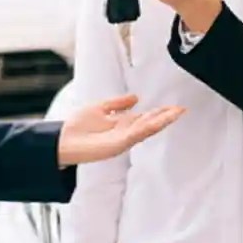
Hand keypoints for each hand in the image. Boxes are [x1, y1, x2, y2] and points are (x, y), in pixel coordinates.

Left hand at [57, 94, 184, 165]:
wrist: (61, 140)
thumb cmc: (77, 127)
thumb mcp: (100, 108)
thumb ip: (118, 103)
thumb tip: (135, 97)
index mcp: (122, 123)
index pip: (145, 117)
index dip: (159, 111)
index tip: (174, 106)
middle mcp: (125, 132)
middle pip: (150, 123)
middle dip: (165, 116)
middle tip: (181, 109)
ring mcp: (122, 139)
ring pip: (147, 129)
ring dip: (161, 121)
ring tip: (176, 113)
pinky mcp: (117, 145)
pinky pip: (136, 135)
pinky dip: (148, 127)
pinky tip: (158, 121)